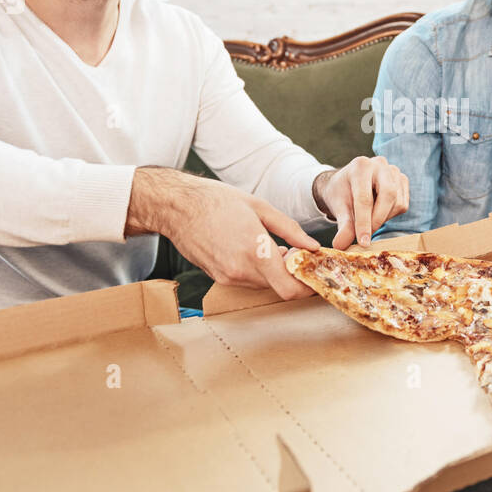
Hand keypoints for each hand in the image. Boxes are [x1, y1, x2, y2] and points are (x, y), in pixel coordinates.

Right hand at [126, 167, 317, 300]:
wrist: (177, 207)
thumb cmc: (217, 201)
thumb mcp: (260, 208)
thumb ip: (290, 230)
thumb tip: (312, 246)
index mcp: (256, 253)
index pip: (290, 289)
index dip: (306, 287)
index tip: (314, 275)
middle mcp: (241, 271)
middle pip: (279, 287)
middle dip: (291, 274)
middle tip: (296, 252)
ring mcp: (227, 277)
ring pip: (263, 284)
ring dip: (274, 272)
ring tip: (274, 247)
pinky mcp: (218, 277)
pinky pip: (246, 280)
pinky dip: (257, 271)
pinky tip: (254, 250)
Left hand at [312, 156, 409, 248]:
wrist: (347, 184)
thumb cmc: (342, 194)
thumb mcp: (339, 208)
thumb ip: (343, 226)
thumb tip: (340, 246)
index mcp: (360, 166)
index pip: (365, 198)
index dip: (364, 223)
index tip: (363, 242)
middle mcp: (380, 164)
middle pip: (388, 196)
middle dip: (377, 220)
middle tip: (367, 238)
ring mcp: (394, 171)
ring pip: (397, 202)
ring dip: (383, 219)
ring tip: (368, 221)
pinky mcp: (403, 180)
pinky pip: (403, 204)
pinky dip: (390, 215)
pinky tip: (378, 212)